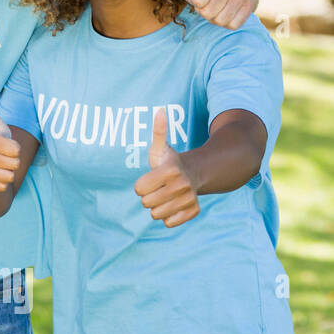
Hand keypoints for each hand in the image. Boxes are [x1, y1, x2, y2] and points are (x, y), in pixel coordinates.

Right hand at [0, 88, 20, 191]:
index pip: (15, 148)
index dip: (16, 148)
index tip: (7, 146)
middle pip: (14, 163)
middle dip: (14, 162)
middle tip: (5, 158)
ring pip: (8, 176)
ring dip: (9, 173)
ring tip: (1, 168)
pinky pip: (1, 187)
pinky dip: (3, 184)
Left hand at [134, 108, 199, 227]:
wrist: (195, 174)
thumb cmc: (170, 162)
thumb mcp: (160, 149)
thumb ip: (158, 132)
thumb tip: (160, 110)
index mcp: (170, 171)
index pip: (138, 189)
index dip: (141, 185)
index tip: (150, 179)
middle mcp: (181, 186)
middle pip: (146, 203)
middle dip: (149, 196)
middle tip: (159, 187)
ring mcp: (189, 199)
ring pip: (156, 214)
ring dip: (158, 207)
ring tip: (166, 195)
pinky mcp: (193, 211)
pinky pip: (169, 223)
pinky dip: (169, 216)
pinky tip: (174, 205)